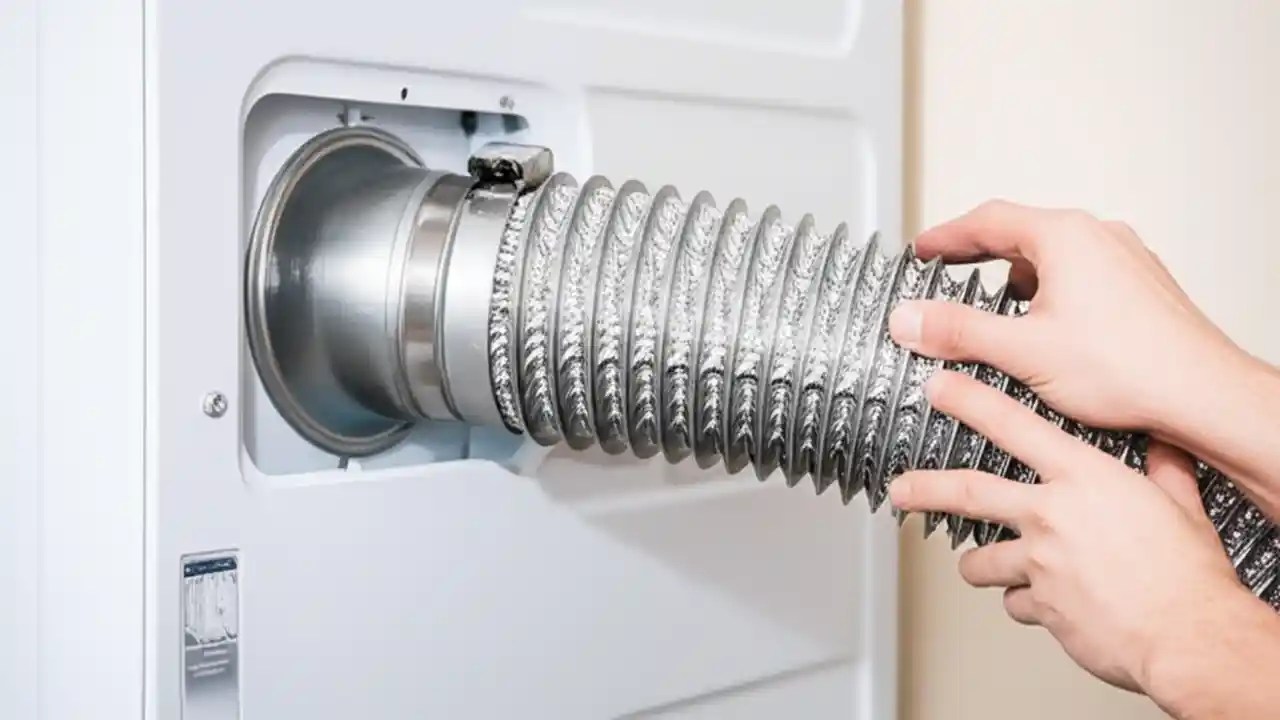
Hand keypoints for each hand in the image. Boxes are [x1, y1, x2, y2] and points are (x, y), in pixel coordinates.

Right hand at [889, 200, 1246, 435]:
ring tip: (994, 311)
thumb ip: (957, 330)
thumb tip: (910, 318)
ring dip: (1017, 279)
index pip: (987, 220)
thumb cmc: (1131, 367)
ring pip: (1055, 258)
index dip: (945, 236)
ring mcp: (1125, 261)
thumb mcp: (1020, 350)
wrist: (1202, 395)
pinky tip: (1046, 332)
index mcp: (1066, 237)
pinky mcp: (1141, 289)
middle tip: (948, 271)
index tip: (922, 250)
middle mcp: (1100, 238)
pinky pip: (1083, 277)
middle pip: (1021, 233)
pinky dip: (1051, 294)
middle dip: (978, 256)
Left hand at [890, 369, 1247, 698]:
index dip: (969, 402)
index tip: (938, 388)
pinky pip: (1016, 602)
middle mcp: (1050, 515)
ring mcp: (1039, 562)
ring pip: (981, 561)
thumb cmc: (1187, 573)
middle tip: (900, 490)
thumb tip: (1166, 448)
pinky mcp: (1040, 606)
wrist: (1189, 636)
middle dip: (924, 488)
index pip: (1014, 426)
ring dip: (981, 566)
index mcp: (1083, 479)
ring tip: (985, 568)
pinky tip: (1048, 604)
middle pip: (968, 493)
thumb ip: (1164, 471)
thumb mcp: (1181, 504)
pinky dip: (1027, 603)